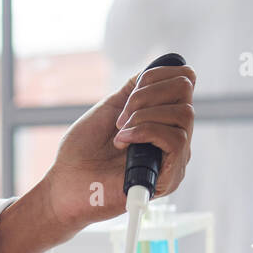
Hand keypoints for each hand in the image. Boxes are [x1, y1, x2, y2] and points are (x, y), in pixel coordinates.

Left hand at [30, 62, 195, 240]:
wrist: (65, 185)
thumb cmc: (81, 153)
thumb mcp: (110, 109)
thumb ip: (135, 89)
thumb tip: (159, 67)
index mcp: (161, 119)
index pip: (184, 81)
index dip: (157, 76)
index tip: (128, 94)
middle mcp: (173, 136)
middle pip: (186, 91)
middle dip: (147, 94)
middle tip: (121, 116)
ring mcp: (174, 158)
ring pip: (184, 114)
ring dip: (144, 116)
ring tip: (120, 133)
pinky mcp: (169, 178)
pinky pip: (176, 140)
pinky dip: (145, 132)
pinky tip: (123, 143)